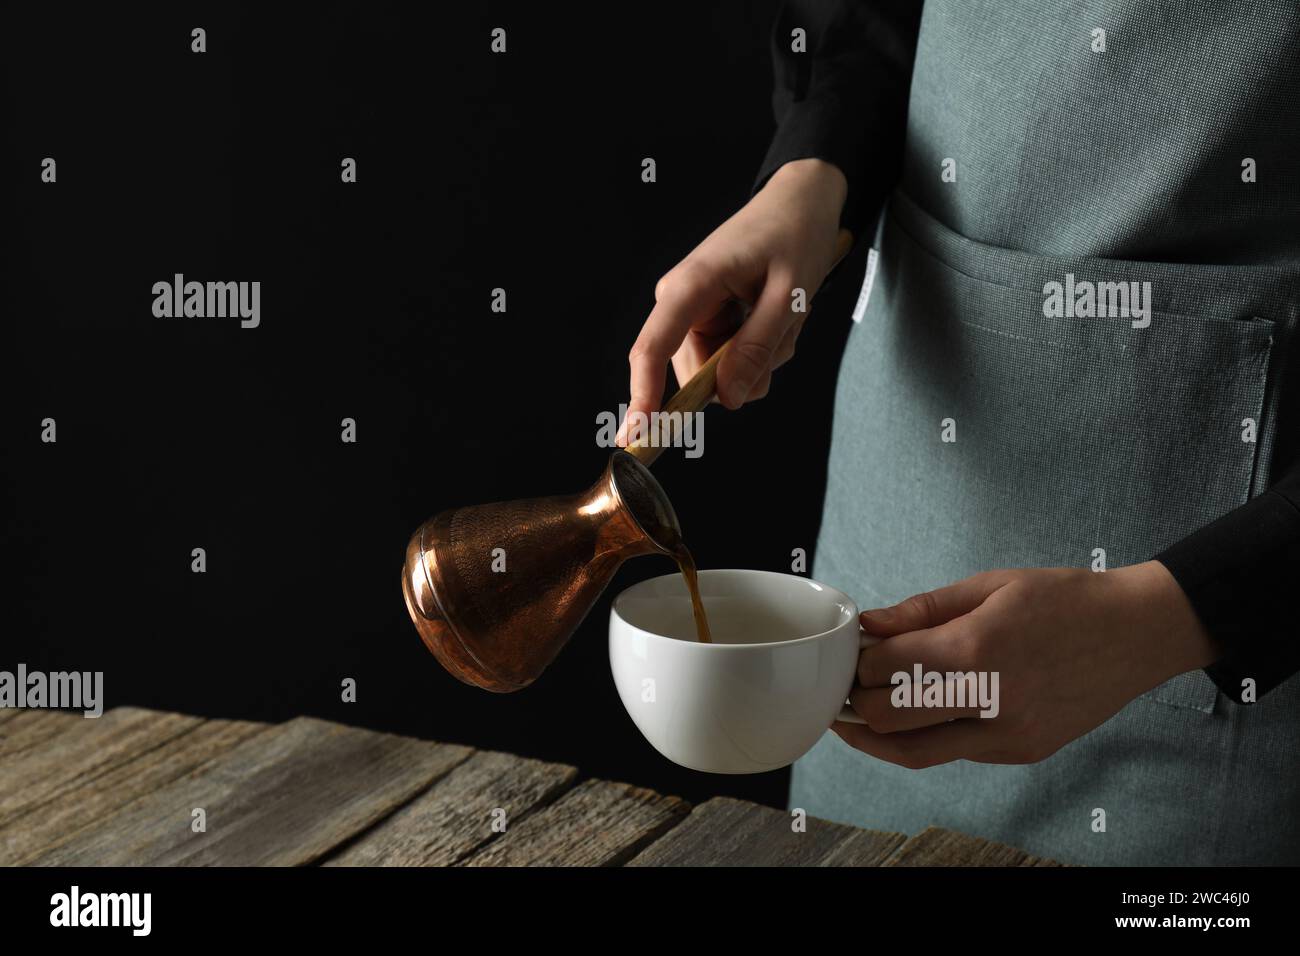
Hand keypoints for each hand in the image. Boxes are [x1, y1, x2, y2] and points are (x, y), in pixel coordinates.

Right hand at [618, 158, 846, 443]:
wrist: (801, 202)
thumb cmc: (794, 235)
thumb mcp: (788, 295)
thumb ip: (757, 349)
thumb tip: (727, 398)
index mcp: (689, 286)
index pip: (651, 349)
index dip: (644, 397)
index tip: (638, 437)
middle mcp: (679, 300)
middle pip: (694, 373)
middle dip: (743, 373)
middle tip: (783, 336)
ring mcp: (691, 310)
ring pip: (716, 371)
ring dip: (758, 359)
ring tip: (784, 317)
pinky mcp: (707, 317)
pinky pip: (728, 357)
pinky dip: (760, 349)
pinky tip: (776, 318)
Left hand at [833, 562, 1218, 767]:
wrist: (1138, 632)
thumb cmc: (1064, 599)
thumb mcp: (990, 585)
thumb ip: (923, 609)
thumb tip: (870, 624)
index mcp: (977, 648)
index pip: (887, 668)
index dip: (859, 662)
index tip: (852, 653)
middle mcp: (991, 698)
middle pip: (889, 718)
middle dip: (858, 702)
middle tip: (849, 686)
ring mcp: (1009, 734)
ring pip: (916, 752)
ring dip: (879, 736)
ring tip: (858, 718)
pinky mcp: (1024, 752)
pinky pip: (956, 752)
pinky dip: (928, 737)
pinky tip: (919, 715)